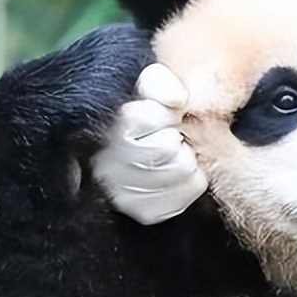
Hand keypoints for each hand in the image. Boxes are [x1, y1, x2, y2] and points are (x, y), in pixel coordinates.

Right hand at [91, 63, 207, 224]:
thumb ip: (159, 83)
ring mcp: (123, 194)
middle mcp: (106, 165)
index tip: (165, 115)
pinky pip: (189, 194)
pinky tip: (176, 174)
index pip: (151, 118)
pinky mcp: (145, 213)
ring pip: (183, 171)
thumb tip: (176, 100)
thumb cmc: (148, 112)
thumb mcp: (149, 86)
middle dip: (178, 137)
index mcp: (104, 130)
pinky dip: (192, 182)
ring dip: (187, 159)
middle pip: (169, 147)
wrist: (144, 143)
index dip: (167, 113)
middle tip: (170, 137)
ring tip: (173, 154)